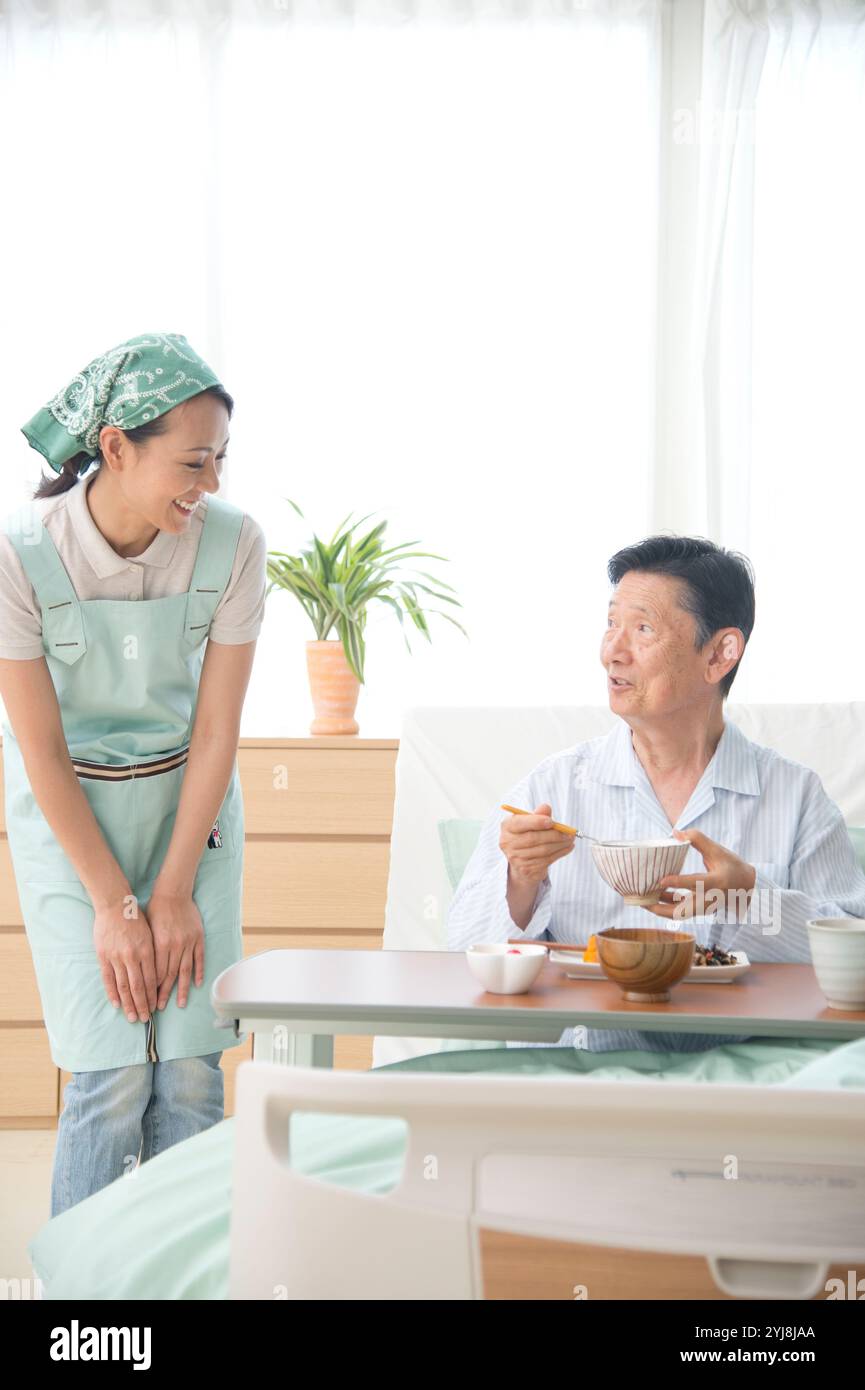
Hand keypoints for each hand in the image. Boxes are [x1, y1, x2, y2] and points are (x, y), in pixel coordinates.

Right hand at [93, 893, 157, 1021]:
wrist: (116, 905)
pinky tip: (116, 1004)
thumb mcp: (150, 934)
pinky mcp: (104, 956)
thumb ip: (153, 954)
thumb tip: (157, 975)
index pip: (152, 979)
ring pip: (124, 986)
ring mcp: (117, 957)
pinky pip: (108, 979)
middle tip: (146, 1018)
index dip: (153, 995)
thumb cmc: (136, 918)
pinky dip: (113, 993)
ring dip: (129, 1003)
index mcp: (148, 950)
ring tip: (133, 1017)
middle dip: (143, 1005)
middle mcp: (133, 956)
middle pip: (139, 986)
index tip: (155, 1007)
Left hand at [142, 886, 204, 1009]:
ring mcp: (187, 942)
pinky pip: (199, 958)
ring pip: (184, 970)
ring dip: (182, 989)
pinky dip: (198, 972)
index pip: (155, 973)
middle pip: (168, 975)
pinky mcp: (197, 938)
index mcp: (158, 944)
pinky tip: (197, 984)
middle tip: (159, 1008)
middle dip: (163, 993)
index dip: (152, 989)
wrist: (173, 892)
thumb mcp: (145, 930)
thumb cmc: (155, 910)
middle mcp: (174, 945)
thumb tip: (141, 972)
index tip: (148, 1001)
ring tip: (180, 1003)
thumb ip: (145, 950)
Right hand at [500, 802, 575, 887]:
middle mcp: (507, 842)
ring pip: (542, 850)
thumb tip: (545, 807)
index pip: (520, 823)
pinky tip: (568, 847)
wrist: (522, 859)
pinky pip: (546, 860)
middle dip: (553, 835)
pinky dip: (560, 853)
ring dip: (560, 844)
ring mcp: (515, 858)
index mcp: (507, 826)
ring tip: (571, 838)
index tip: (551, 821)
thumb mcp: (531, 822)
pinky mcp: (526, 870)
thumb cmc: (528, 834)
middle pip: (533, 838)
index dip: (536, 822)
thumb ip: (539, 814)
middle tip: (569, 832)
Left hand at [643, 828, 756, 919]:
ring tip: (640, 899)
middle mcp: (709, 899)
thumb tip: (675, 832)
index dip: (677, 883)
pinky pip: (679, 910)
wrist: (748, 888)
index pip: (695, 884)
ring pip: (678, 914)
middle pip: (681, 911)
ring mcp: (703, 908)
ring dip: (659, 908)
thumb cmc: (732, 867)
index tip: (660, 879)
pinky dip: (665, 904)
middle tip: (641, 900)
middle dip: (659, 908)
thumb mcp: (718, 851)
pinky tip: (652, 894)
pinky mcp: (699, 910)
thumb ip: (698, 839)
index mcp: (716, 882)